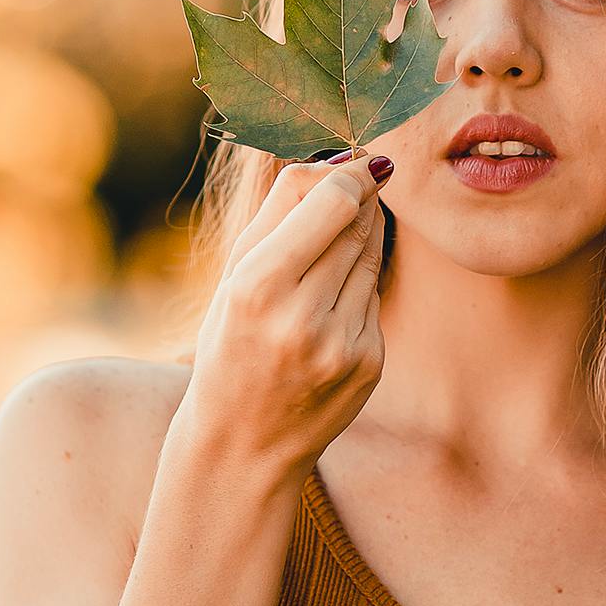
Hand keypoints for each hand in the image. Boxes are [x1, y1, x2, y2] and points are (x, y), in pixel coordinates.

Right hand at [174, 151, 389, 498]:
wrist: (243, 446)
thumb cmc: (230, 346)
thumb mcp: (233, 280)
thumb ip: (281, 215)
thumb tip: (346, 159)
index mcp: (254, 287)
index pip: (328, 200)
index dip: (351, 172)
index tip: (361, 159)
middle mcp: (301, 317)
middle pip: (355, 222)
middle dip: (358, 199)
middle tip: (357, 186)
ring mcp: (342, 344)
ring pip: (370, 256)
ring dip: (359, 240)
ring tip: (329, 255)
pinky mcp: (370, 363)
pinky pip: (374, 298)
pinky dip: (358, 288)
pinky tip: (330, 309)